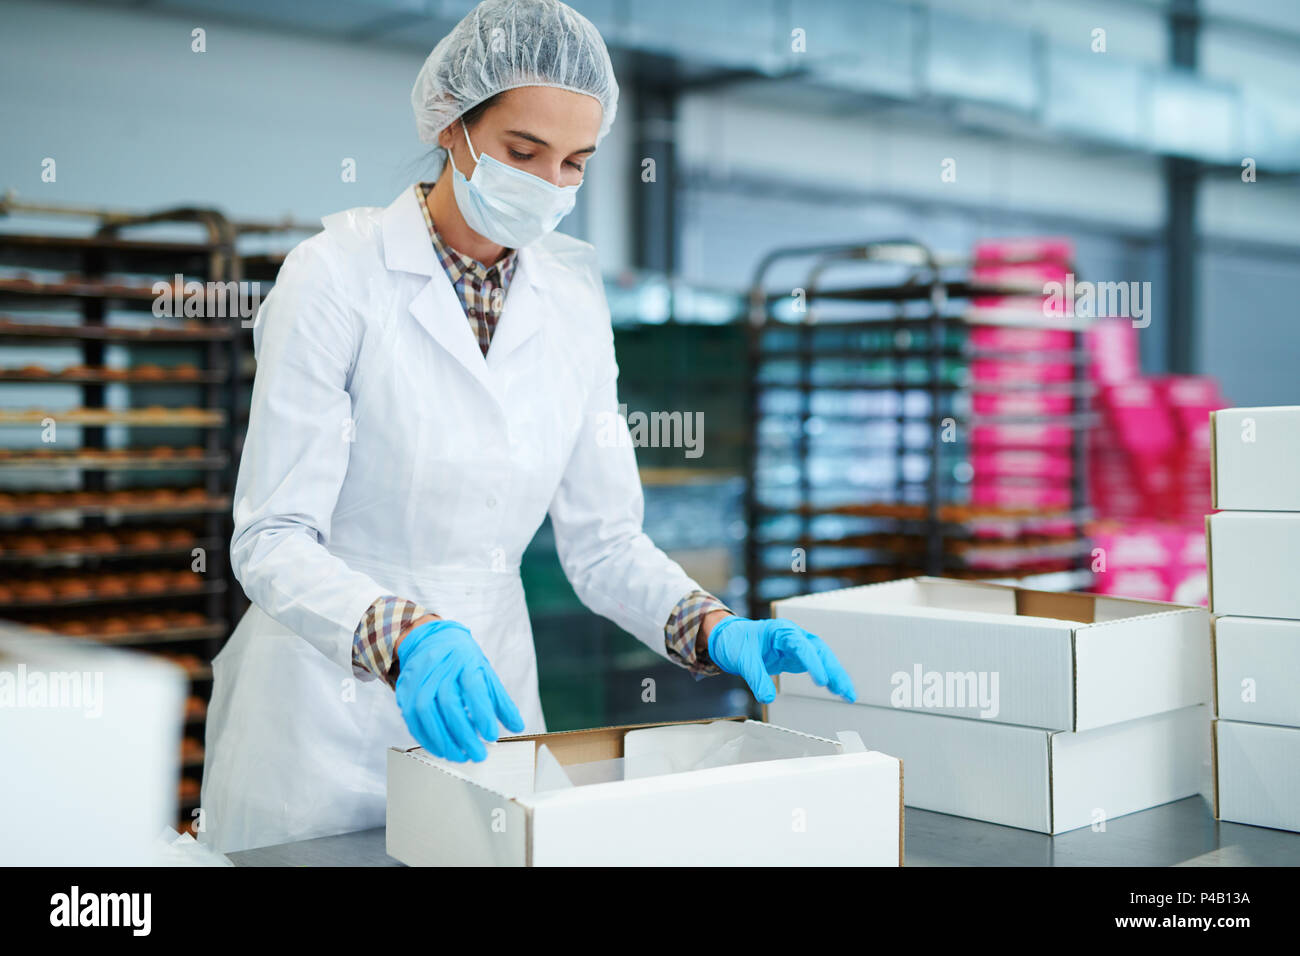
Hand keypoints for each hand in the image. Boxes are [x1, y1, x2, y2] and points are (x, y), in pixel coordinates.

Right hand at [395, 619, 524, 761]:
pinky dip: (425, 737)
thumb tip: (518, 726)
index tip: (492, 736)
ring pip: (426, 712)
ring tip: (459, 756)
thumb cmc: (462, 660)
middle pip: (449, 704)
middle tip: (477, 755)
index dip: (482, 714)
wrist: (430, 639)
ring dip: (443, 740)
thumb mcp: (486, 673)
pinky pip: (411, 717)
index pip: (473, 689)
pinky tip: (440, 748)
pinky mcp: (405, 689)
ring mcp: (419, 677)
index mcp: (465, 661)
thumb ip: (501, 701)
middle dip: (464, 735)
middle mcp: (440, 667)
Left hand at [707, 616, 855, 704]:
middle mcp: (794, 636)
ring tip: (848, 694)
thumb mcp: (743, 660)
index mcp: (781, 631)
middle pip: (820, 651)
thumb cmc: (736, 643)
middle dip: (834, 670)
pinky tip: (837, 690)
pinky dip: (828, 678)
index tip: (821, 680)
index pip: (801, 645)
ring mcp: (798, 646)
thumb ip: (756, 678)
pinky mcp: (797, 658)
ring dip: (836, 675)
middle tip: (844, 690)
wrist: (730, 639)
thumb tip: (768, 698)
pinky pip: (817, 666)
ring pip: (823, 658)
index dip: (812, 662)